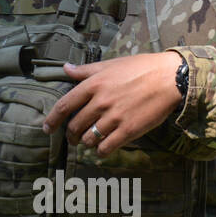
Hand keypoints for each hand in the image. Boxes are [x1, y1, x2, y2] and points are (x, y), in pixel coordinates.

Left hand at [42, 52, 183, 156]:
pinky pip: (106, 147)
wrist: (169, 78)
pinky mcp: (129, 130)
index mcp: (93, 84)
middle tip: (72, 138)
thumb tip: (65, 68)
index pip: (64, 105)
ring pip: (89, 138)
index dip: (52, 119)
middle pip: (75, 125)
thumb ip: (85, 70)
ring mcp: (114, 117)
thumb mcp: (109, 65)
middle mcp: (100, 102)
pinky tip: (101, 150)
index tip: (47, 128)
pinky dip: (100, 151)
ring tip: (88, 142)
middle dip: (70, 135)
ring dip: (85, 143)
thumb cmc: (140, 68)